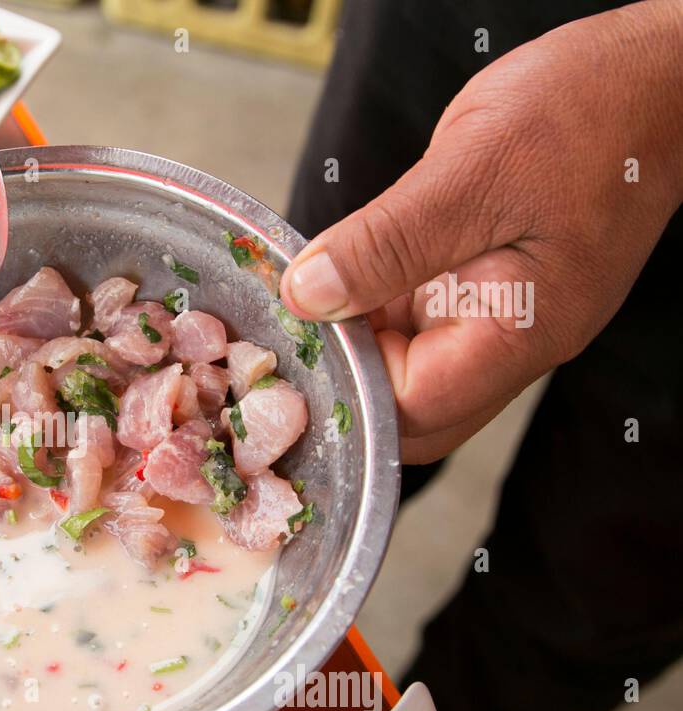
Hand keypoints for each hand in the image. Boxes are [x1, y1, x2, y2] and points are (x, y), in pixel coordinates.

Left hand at [279, 0, 682, 462]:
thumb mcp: (471, 173)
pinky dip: (369, 304)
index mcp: (520, 334)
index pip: (415, 411)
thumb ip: (386, 244)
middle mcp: (510, 342)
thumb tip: (308, 295)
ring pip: (406, 367)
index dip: (349, 390)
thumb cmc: (587, 113)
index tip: (296, 342)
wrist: (651, 76)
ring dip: (351, 339)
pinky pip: (414, 319)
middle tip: (287, 326)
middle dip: (345, 378)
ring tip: (299, 296)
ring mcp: (497, 316)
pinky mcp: (483, 285)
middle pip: (409, 409)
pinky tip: (334, 272)